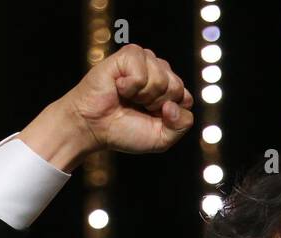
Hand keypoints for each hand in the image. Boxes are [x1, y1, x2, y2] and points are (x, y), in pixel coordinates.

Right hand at [21, 44, 193, 170]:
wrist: (94, 128)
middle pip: (177, 88)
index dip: (170, 114)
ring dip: (143, 96)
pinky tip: (119, 87)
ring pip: (163, 79)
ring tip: (127, 97)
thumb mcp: (161, 138)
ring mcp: (144, 61)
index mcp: (168, 90)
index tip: (151, 118)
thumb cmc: (124, 131)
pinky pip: (143, 72)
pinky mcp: (128, 55)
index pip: (187, 98)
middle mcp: (158, 71)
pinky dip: (131, 86)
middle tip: (137, 107)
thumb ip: (182, 125)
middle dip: (157, 104)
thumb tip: (174, 103)